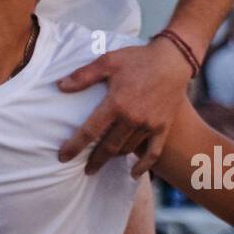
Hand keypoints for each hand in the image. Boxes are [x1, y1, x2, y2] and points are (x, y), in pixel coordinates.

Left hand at [57, 38, 192, 175]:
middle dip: (94, 160)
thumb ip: (83, 76)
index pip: (90, 131)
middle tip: (86, 170)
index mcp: (116, 103)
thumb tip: (60, 86)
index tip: (63, 157)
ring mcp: (149, 125)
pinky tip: (134, 174)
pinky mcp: (163, 127)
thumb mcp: (107, 61)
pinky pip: (153, 152)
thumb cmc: (138, 59)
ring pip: (127, 149)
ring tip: (104, 161)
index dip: (75, 146)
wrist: (173, 60)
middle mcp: (132, 118)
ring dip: (114, 158)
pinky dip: (143, 165)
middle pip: (108, 147)